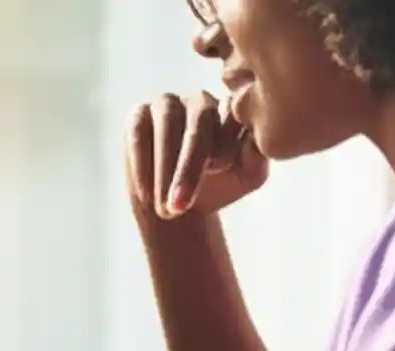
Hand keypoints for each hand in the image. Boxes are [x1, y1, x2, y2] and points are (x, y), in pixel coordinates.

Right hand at [125, 91, 268, 220]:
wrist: (181, 204)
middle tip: (182, 203)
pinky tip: (146, 194)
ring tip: (166, 206)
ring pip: (168, 125)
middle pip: (198, 122)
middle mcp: (200, 99)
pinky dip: (142, 166)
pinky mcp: (138, 115)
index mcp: (232, 108)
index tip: (219, 170)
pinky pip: (139, 135)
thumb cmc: (219, 186)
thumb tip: (256, 137)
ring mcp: (167, 103)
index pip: (232, 115)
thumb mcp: (247, 175)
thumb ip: (257, 154)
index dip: (225, 142)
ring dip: (165, 169)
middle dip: (189, 164)